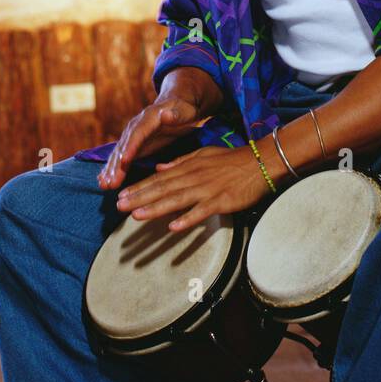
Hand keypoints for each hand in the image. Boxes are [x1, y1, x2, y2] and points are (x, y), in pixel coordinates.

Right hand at [97, 96, 202, 190]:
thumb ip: (176, 114)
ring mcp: (132, 135)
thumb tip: (166, 114)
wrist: (176, 104)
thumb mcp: (184, 111)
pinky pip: (120, 156)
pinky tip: (103, 180)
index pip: (138, 134)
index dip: (130, 147)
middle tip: (110, 182)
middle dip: (117, 164)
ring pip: (119, 153)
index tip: (124, 161)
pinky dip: (112, 168)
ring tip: (104, 185)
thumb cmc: (183, 110)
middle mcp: (136, 126)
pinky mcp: (132, 144)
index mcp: (149, 118)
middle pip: (124, 146)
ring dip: (111, 169)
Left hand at [115, 146, 271, 231]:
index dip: (139, 187)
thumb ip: (181, 162)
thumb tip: (159, 167)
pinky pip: (202, 211)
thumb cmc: (233, 159)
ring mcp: (207, 189)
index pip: (159, 179)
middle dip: (139, 198)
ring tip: (136, 216)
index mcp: (189, 167)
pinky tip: (173, 227)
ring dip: (155, 207)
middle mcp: (194, 177)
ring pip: (177, 199)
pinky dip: (187, 219)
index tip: (122, 196)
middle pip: (163, 189)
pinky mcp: (222, 201)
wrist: (261, 162)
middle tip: (119, 207)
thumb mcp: (204, 154)